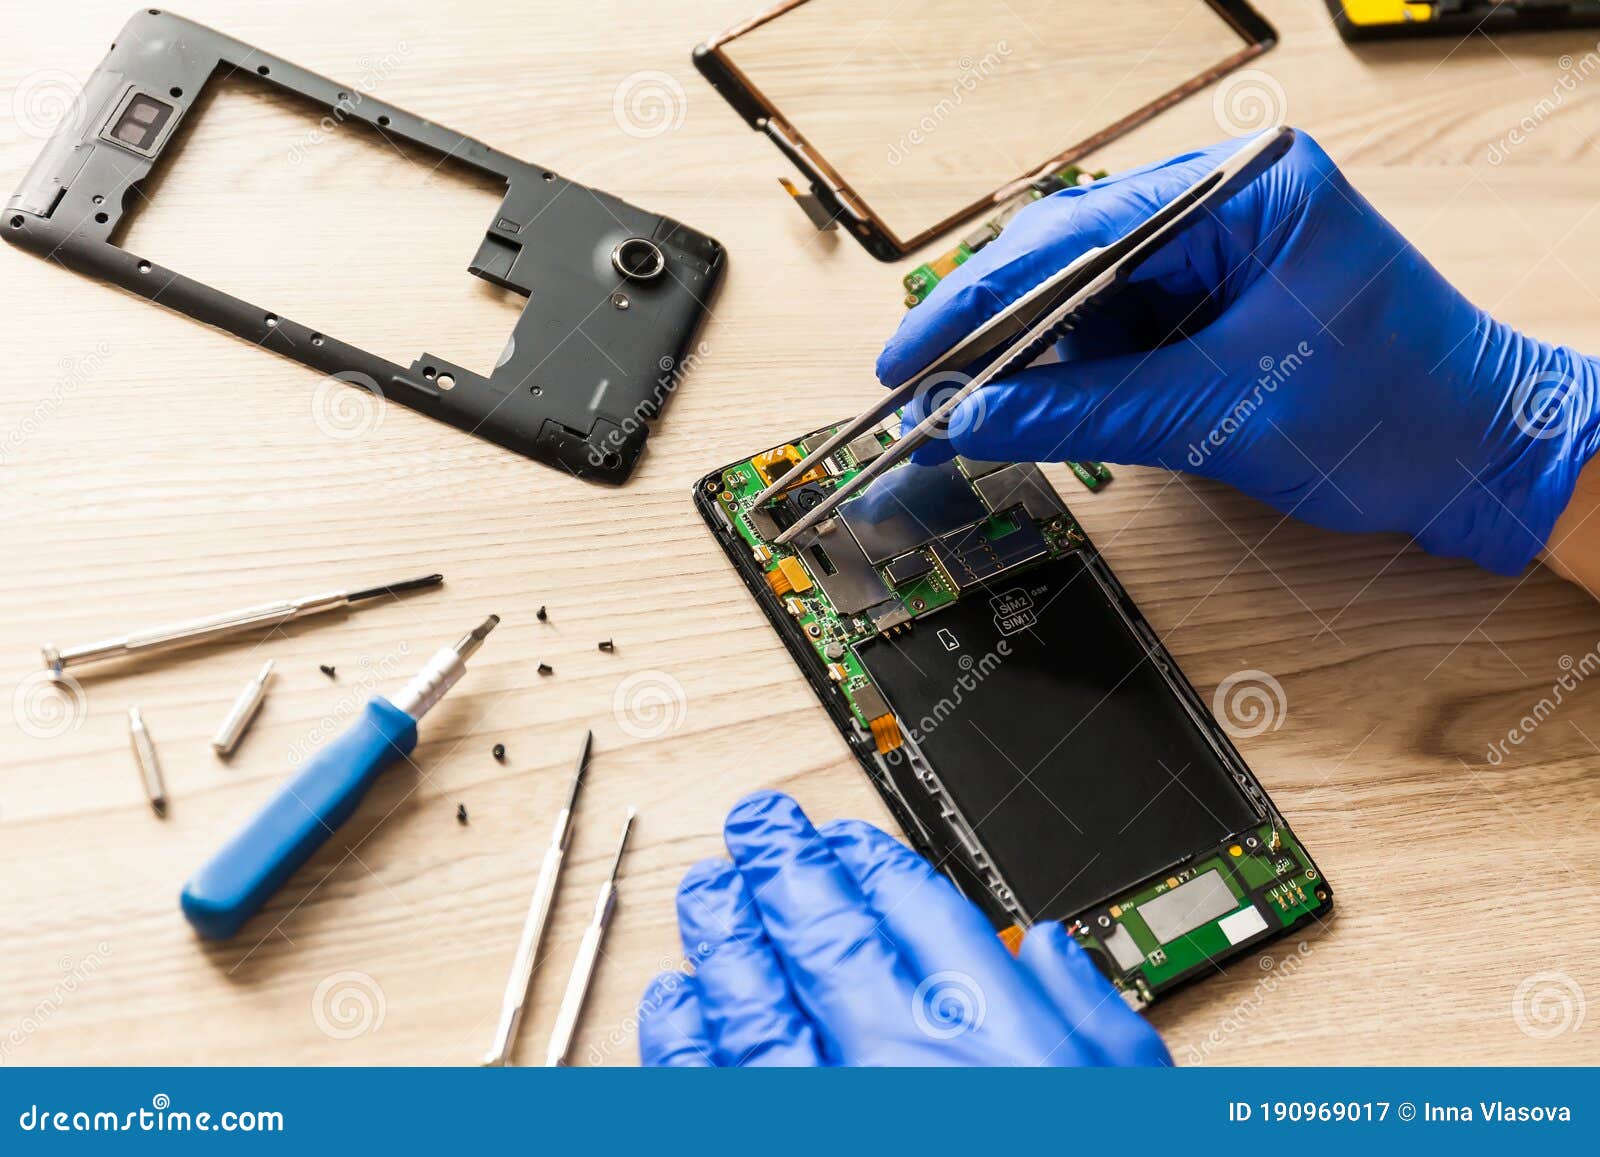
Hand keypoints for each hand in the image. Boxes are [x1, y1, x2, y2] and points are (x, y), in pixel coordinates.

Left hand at [637, 791, 1169, 1066]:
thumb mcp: (1129, 1106)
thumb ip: (1094, 1022)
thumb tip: (1049, 952)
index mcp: (993, 1038)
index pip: (913, 905)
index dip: (867, 858)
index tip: (842, 841)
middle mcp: (896, 1065)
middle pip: (818, 932)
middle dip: (779, 870)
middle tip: (752, 834)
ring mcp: (820, 1120)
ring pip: (747, 1001)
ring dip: (721, 938)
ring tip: (708, 894)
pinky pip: (702, 1097)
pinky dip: (680, 1044)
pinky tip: (675, 1005)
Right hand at [877, 130, 1599, 576]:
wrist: (1485, 460)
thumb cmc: (1401, 415)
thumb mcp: (1223, 413)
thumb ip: (1085, 413)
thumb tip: (974, 418)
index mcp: (1246, 189)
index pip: (1078, 232)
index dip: (980, 300)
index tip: (915, 355)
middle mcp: (1230, 202)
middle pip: (1073, 255)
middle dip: (1002, 331)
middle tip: (931, 390)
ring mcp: (1225, 249)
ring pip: (1091, 297)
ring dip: (1045, 360)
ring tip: (998, 412)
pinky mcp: (1222, 298)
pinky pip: (1126, 327)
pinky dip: (1089, 372)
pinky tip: (1063, 407)